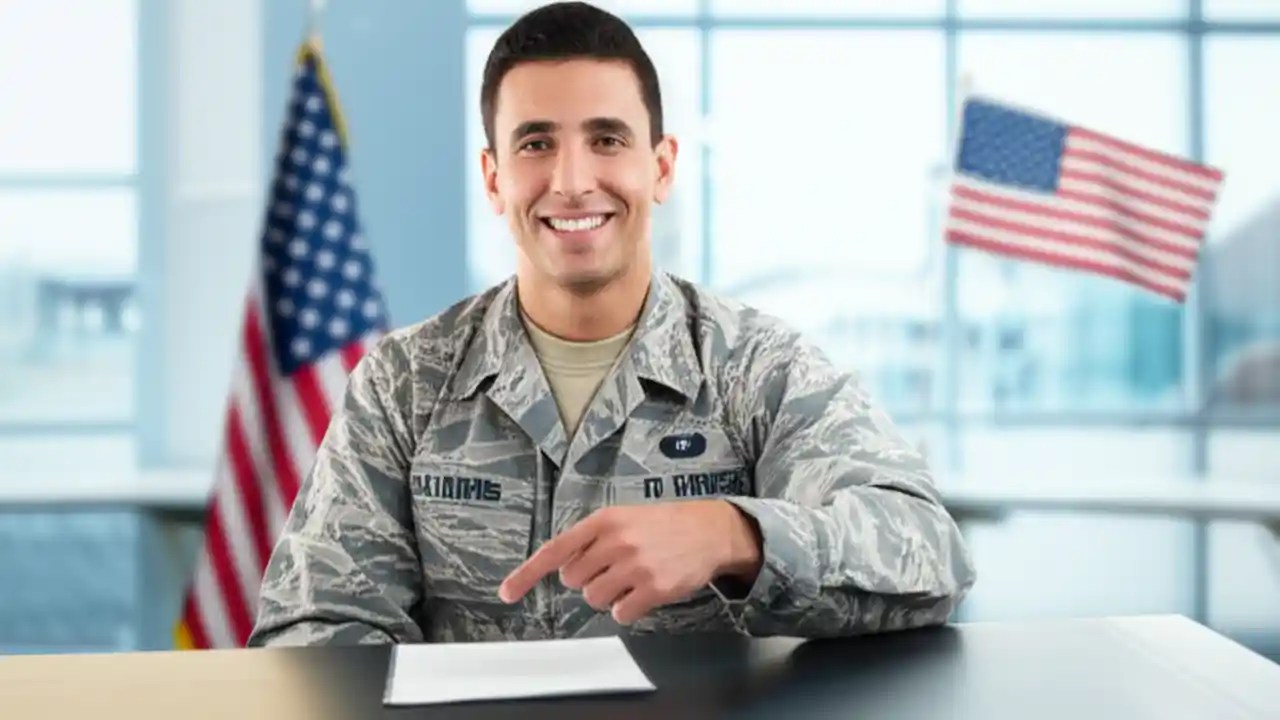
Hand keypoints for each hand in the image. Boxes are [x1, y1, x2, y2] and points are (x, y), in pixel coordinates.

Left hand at [498, 500, 761, 623]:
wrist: (711, 531)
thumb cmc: (663, 525)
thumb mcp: (624, 518)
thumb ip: (592, 539)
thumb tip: (562, 566)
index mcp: (604, 521)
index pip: (556, 550)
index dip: (527, 574)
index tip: (507, 593)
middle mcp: (617, 541)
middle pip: (574, 581)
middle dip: (589, 579)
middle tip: (614, 569)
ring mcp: (636, 566)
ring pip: (595, 599)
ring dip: (609, 596)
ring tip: (632, 578)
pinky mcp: (654, 588)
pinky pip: (621, 614)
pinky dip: (628, 609)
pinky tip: (645, 591)